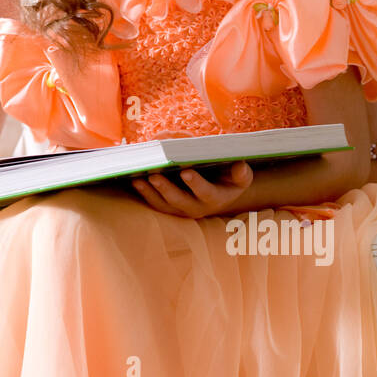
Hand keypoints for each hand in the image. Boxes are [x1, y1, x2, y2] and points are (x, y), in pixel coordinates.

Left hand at [131, 161, 252, 217]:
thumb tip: (240, 166)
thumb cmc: (231, 177)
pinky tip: (134, 181)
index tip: (186, 171)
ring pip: (164, 204)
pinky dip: (145, 194)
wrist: (222, 191)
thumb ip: (242, 173)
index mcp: (216, 198)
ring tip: (138, 178)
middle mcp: (198, 208)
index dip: (196, 183)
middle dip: (166, 189)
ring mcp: (182, 210)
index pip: (206, 192)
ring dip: (150, 193)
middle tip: (153, 175)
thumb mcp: (241, 175)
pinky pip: (156, 203)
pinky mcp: (170, 209)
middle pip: (179, 201)